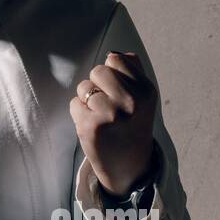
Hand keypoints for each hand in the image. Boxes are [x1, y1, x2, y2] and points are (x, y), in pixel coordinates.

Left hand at [69, 51, 157, 197]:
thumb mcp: (143, 98)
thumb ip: (133, 72)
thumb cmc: (132, 125)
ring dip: (87, 100)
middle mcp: (131, 102)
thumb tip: (115, 53)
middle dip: (97, 84)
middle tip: (107, 104)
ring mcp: (110, 114)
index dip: (111, 72)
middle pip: (97, 70)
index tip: (117, 90)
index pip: (115, 59)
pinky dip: (79, 113)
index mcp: (146, 90)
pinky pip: (74, 104)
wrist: (129, 167)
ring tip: (101, 116)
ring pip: (84, 87)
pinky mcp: (90, 126)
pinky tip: (93, 126)